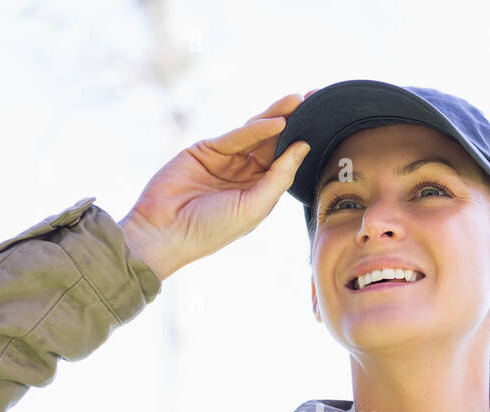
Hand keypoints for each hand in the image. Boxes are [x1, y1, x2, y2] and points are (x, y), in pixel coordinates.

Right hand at [118, 90, 316, 280]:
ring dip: (278, 117)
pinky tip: (277, 121)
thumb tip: (303, 148)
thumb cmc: (211, 230)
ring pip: (256, 134)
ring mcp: (225, 161)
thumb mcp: (254, 207)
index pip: (285, 163)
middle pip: (274, 144)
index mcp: (258, 193)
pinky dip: (257, 128)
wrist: (165, 231)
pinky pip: (237, 136)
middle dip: (294, 124)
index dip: (302, 145)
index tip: (325, 128)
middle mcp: (243, 175)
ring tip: (300, 101)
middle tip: (316, 103)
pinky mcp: (206, 149)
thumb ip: (278, 177)